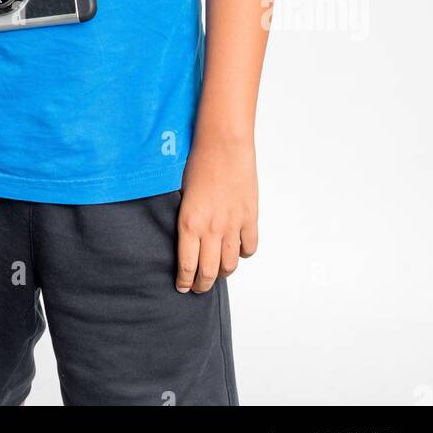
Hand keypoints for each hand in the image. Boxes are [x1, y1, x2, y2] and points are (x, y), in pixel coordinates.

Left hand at [175, 137, 258, 293]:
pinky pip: (249, 247)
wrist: (223, 144)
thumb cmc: (198, 162)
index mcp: (189, 223)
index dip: (185, 282)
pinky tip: (237, 249)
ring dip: (223, 272)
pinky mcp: (250, 217)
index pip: (187, 266)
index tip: (183, 287)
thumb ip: (187, 219)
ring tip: (217, 271)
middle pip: (208, 272)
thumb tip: (188, 238)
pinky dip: (243, 252)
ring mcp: (233, 225)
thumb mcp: (182, 195)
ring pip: (230, 264)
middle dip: (202, 285)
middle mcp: (211, 229)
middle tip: (198, 287)